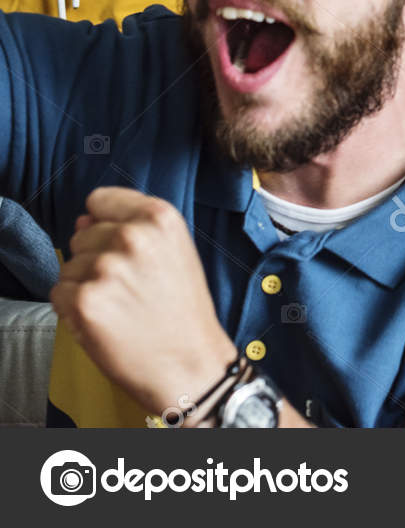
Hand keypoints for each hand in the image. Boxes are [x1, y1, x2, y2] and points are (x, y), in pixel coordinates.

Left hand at [50, 187, 235, 417]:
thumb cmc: (182, 310)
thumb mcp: (174, 254)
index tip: (122, 246)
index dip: (106, 223)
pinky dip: (73, 311)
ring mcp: (106, 268)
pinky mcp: (84, 301)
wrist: (190, 362)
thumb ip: (131, 229)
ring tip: (120, 307)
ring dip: (85, 287)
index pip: (100, 200)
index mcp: (160, 217)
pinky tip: (105, 321)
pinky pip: (58, 294)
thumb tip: (82, 220)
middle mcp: (132, 236)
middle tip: (129, 287)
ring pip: (67, 267)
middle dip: (95, 259)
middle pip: (81, 235)